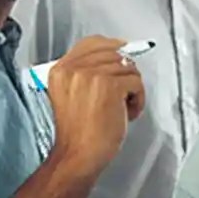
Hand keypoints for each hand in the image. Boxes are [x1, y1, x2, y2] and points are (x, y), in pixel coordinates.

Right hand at [44, 36, 146, 178]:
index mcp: (60, 69)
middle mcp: (73, 68)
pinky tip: (128, 113)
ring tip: (123, 108)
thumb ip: (85, 75)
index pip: (91, 43)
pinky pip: (136, 82)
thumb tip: (116, 58)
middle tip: (123, 95)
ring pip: (129, 68)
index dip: (112, 47)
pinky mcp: (110, 85)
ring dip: (131, 89)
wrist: (78, 154)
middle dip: (124, 74)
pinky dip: (138, 99)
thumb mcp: (71, 95)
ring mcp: (91, 75)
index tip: (124, 53)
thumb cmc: (78, 133)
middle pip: (114, 54)